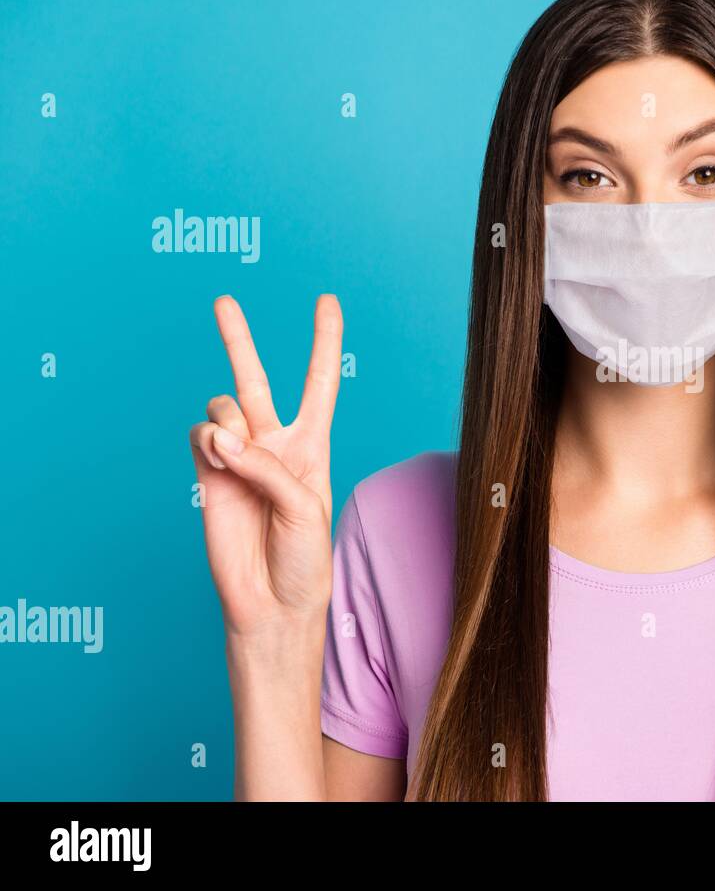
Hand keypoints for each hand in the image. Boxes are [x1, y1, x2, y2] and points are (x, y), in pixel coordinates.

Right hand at [189, 294, 342, 638]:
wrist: (271, 603)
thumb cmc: (304, 559)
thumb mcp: (304, 508)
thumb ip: (266, 466)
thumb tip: (220, 438)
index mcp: (313, 445)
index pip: (320, 382)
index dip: (324, 341)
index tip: (327, 300)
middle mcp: (274, 444)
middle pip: (255, 378)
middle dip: (238, 339)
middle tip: (223, 300)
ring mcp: (237, 457)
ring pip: (221, 408)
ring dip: (227, 422)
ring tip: (236, 457)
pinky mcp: (207, 474)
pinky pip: (198, 435)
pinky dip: (206, 440)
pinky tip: (218, 461)